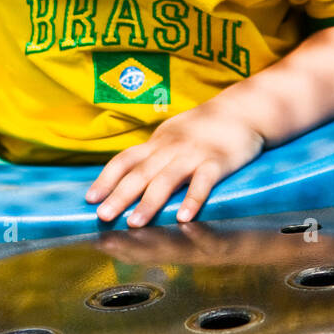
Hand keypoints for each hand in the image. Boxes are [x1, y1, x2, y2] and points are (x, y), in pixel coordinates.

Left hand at [85, 106, 264, 226]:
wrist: (243, 109)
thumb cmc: (204, 127)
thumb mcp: (172, 135)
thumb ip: (153, 154)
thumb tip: (125, 176)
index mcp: (157, 142)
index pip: (125, 159)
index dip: (106, 178)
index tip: (90, 198)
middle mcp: (171, 147)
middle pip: (141, 172)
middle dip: (119, 195)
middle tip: (103, 216)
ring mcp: (194, 154)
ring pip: (167, 179)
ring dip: (149, 202)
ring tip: (134, 223)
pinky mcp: (218, 161)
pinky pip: (203, 181)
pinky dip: (193, 199)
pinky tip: (184, 218)